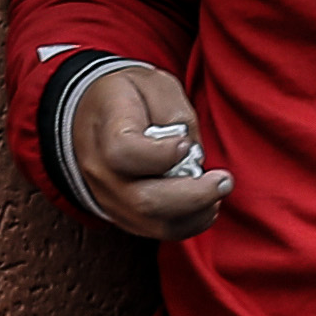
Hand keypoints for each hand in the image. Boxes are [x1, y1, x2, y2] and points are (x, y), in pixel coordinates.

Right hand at [66, 63, 231, 240]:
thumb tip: (191, 153)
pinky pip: (157, 231)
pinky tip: (205, 205)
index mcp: (104, 130)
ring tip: (217, 191)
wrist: (92, 117)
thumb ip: (174, 113)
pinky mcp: (123, 215)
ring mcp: (110, 198)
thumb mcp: (152, 83)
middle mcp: (101, 172)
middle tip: (224, 181)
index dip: (161, 155)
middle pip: (144, 200)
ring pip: (154, 223)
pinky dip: (189, 223)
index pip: (124, 153)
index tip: (184, 145)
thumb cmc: (127, 97)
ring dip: (196, 213)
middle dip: (194, 195)